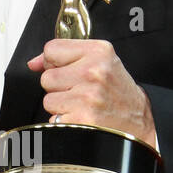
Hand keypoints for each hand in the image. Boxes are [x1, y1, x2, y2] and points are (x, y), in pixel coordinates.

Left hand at [28, 39, 156, 147]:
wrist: (138, 120)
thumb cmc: (118, 92)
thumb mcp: (101, 62)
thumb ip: (66, 56)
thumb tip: (34, 63)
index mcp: (98, 52)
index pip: (51, 49)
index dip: (53, 62)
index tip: (66, 71)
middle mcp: (94, 72)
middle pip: (47, 77)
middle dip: (59, 87)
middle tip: (80, 92)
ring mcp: (87, 96)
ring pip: (48, 100)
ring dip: (61, 106)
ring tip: (82, 105)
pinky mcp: (81, 119)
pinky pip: (54, 120)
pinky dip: (64, 122)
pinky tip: (82, 118)